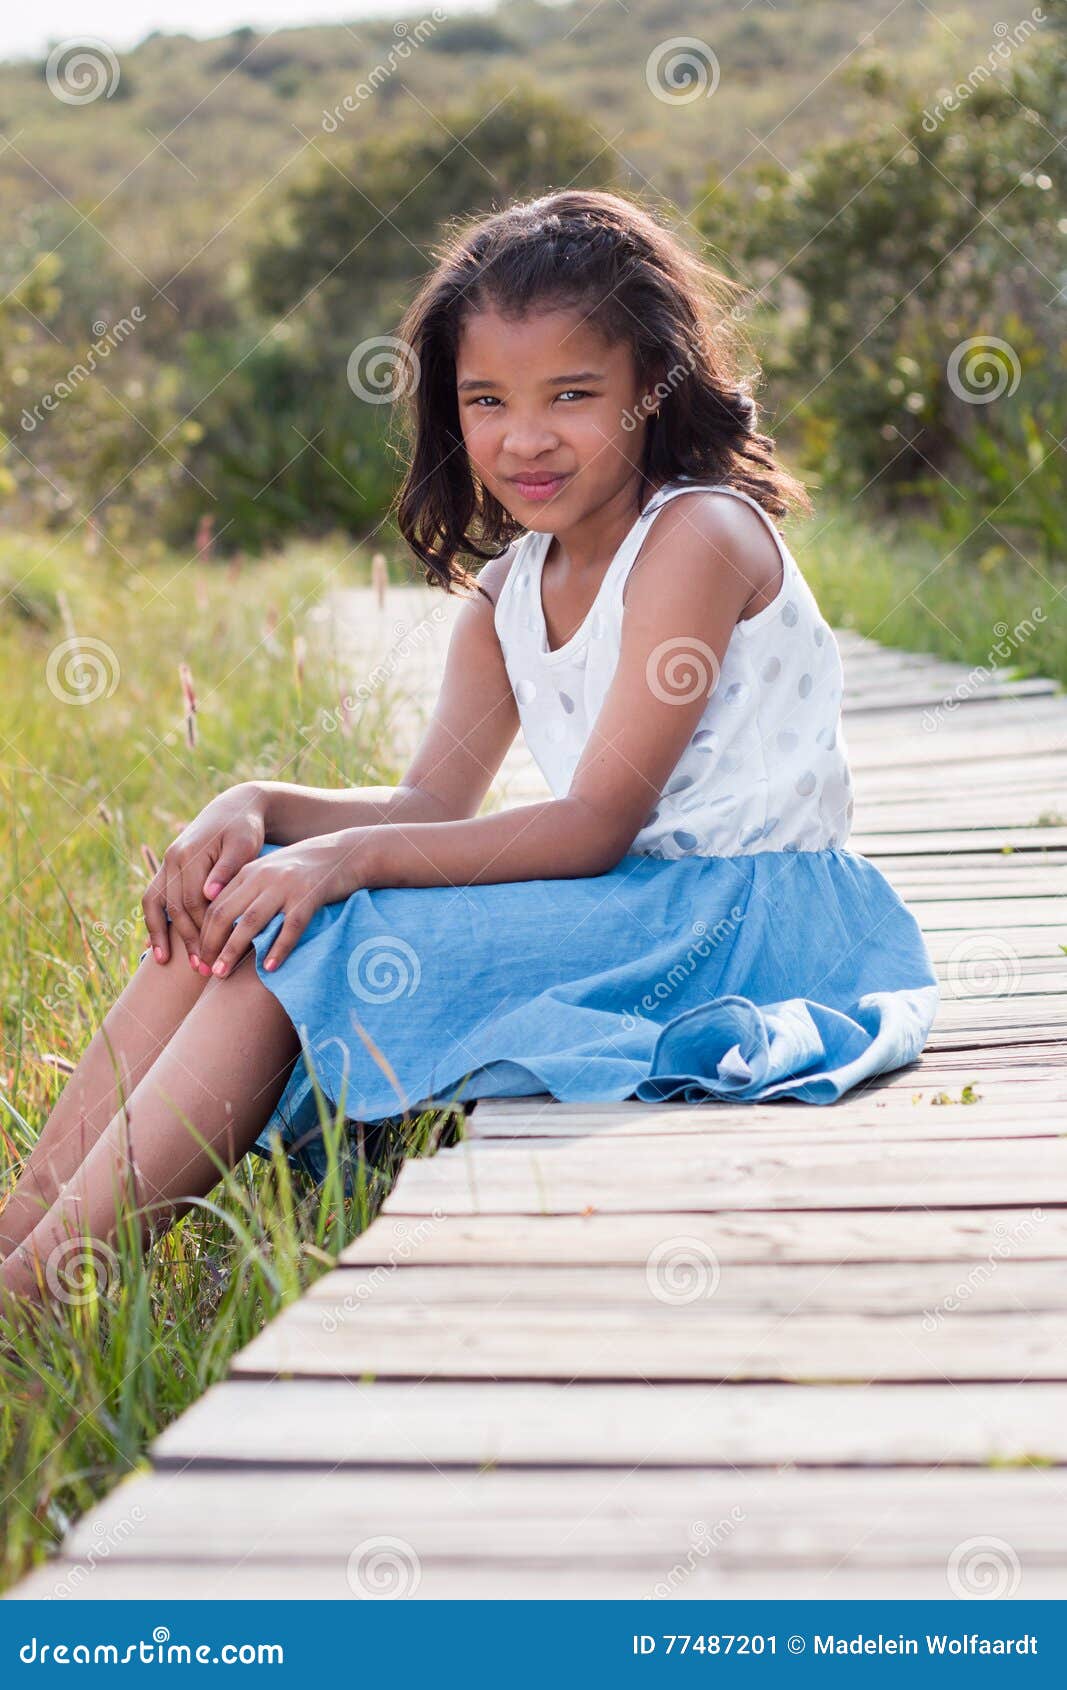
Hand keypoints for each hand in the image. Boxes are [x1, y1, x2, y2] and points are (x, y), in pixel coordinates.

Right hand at [142, 783, 268, 970]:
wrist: (234, 808)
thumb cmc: (245, 829)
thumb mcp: (244, 844)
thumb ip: (227, 869)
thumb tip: (210, 894)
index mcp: (190, 853)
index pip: (192, 901)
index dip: (202, 930)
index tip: (214, 954)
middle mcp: (173, 859)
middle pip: (175, 907)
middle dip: (186, 939)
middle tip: (200, 968)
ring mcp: (167, 863)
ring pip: (155, 903)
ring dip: (161, 934)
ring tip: (166, 962)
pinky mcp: (168, 868)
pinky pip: (152, 898)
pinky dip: (152, 921)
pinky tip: (157, 944)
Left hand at [194, 829, 375, 977]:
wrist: (345, 853)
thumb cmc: (305, 870)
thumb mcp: (270, 874)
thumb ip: (248, 892)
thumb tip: (226, 926)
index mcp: (249, 872)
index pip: (215, 905)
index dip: (202, 935)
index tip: (199, 959)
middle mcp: (263, 877)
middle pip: (226, 914)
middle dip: (211, 945)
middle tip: (206, 971)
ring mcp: (286, 886)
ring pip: (251, 921)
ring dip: (233, 950)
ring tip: (223, 974)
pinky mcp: (309, 895)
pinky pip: (291, 926)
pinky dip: (278, 948)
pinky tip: (269, 967)